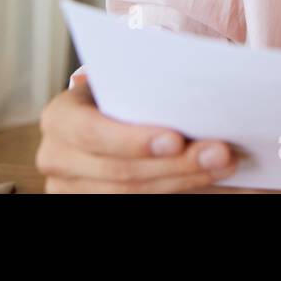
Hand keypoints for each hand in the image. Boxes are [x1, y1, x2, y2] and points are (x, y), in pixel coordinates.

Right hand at [37, 74, 237, 192]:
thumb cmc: (118, 90)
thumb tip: (196, 81)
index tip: (177, 138)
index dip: (134, 140)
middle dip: (176, 163)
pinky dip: (178, 189)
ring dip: (184, 179)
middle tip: (221, 152)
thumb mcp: (119, 79)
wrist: (103, 115)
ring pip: (131, 194)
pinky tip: (209, 177)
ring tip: (224, 163)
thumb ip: (141, 81)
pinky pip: (136, 202)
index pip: (92, 132)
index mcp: (60, 117)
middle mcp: (56, 157)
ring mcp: (70, 188)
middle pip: (119, 171)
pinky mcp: (91, 202)